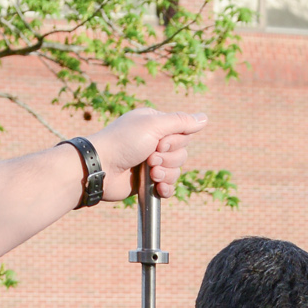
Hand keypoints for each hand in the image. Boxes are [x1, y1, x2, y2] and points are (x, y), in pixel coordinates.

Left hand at [93, 108, 207, 202]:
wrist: (102, 168)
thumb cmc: (123, 142)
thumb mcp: (153, 125)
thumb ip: (180, 122)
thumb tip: (204, 118)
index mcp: (156, 124)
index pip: (183, 133)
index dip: (175, 142)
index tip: (159, 143)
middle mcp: (155, 142)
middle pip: (182, 153)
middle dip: (169, 159)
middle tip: (150, 158)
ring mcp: (151, 162)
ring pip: (176, 171)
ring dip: (165, 173)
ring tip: (149, 173)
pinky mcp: (148, 182)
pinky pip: (168, 187)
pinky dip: (165, 188)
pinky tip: (157, 188)